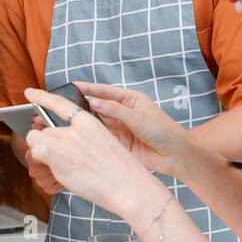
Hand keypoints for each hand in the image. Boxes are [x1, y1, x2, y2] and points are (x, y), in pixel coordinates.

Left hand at [23, 87, 161, 219]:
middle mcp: (74, 129)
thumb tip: (64, 143)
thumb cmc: (120, 171)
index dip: (42, 97)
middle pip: (46, 130)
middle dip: (48, 144)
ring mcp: (64, 141)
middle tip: (64, 160)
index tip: (29, 93)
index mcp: (89, 122)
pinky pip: (36, 153)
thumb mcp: (105, 143)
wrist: (127, 186)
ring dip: (43, 153)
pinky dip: (41, 162)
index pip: (60, 103)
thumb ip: (83, 138)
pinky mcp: (54, 155)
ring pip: (37, 140)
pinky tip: (59, 171)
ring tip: (63, 166)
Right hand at [72, 81, 190, 177]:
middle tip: (66, 105)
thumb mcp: (138, 117)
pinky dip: (93, 136)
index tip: (73, 85)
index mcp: (130, 100)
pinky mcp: (118, 143)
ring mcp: (120, 128)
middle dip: (84, 106)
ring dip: (87, 122)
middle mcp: (123, 113)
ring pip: (99, 123)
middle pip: (99, 107)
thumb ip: (114, 110)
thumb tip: (93, 102)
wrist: (176, 156)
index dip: (89, 89)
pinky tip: (81, 135)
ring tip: (70, 120)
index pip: (106, 92)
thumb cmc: (164, 131)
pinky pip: (102, 137)